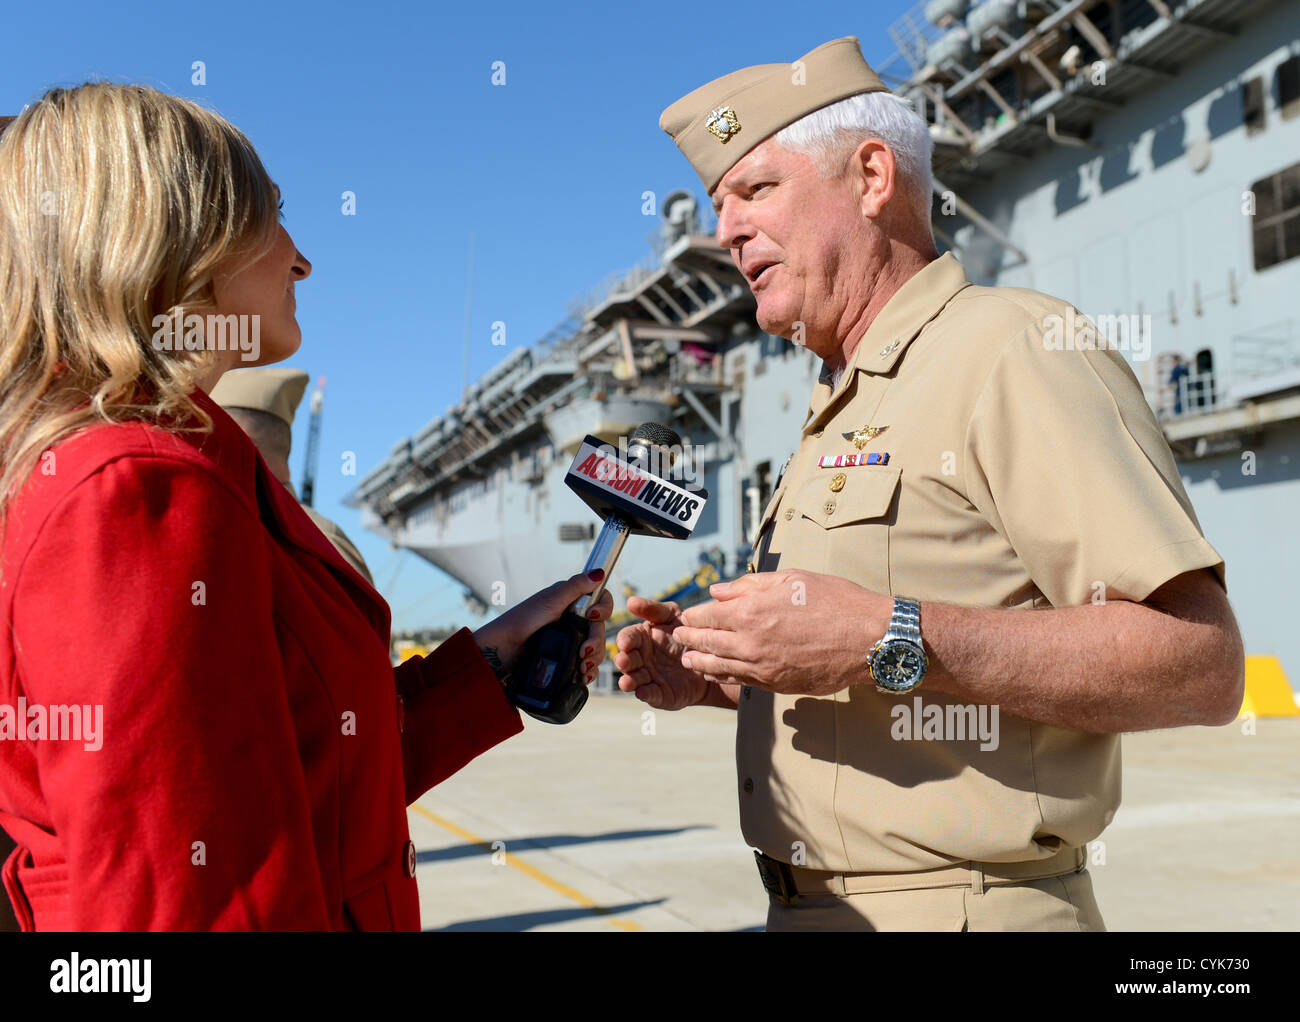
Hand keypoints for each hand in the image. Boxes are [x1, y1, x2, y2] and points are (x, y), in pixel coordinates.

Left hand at [473, 570, 613, 685]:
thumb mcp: (551, 600)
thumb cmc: (522, 620)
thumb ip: (576, 586)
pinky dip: (588, 672)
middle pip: (601, 629)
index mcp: (573, 603)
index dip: (604, 610)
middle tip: (583, 651)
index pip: (601, 602)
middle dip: (596, 642)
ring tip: (581, 666)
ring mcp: (571, 641)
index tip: (592, 616)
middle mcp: (574, 621)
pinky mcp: (567, 660)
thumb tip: (599, 573)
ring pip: (597, 650)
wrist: (503, 650)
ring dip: (593, 659)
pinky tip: (582, 675)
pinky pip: (587, 667)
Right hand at [614, 597, 711, 709]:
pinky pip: (651, 695)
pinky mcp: (660, 694)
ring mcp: (649, 678)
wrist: (709, 657)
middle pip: (627, 660)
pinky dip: (646, 694)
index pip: (628, 638)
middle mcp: (641, 659)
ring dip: (629, 681)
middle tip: (623, 661)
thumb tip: (631, 601)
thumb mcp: (672, 616)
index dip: (625, 641)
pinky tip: (643, 693)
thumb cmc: (685, 633)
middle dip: (623, 661)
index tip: (625, 643)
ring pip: (634, 680)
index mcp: (641, 638)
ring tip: (626, 682)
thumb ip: (653, 609)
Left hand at [673, 570, 889, 695]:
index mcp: (752, 610)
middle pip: (707, 642)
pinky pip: (740, 681)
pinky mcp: (776, 684)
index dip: (692, 617)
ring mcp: (762, 667)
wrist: (868, 639)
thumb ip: (750, 585)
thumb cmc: (835, 601)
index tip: (684, 617)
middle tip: (677, 638)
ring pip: (719, 666)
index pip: (707, 616)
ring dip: (699, 662)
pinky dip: (722, 677)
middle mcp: (751, 641)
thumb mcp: (792, 579)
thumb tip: (718, 591)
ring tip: (687, 660)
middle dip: (689, 639)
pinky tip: (715, 674)